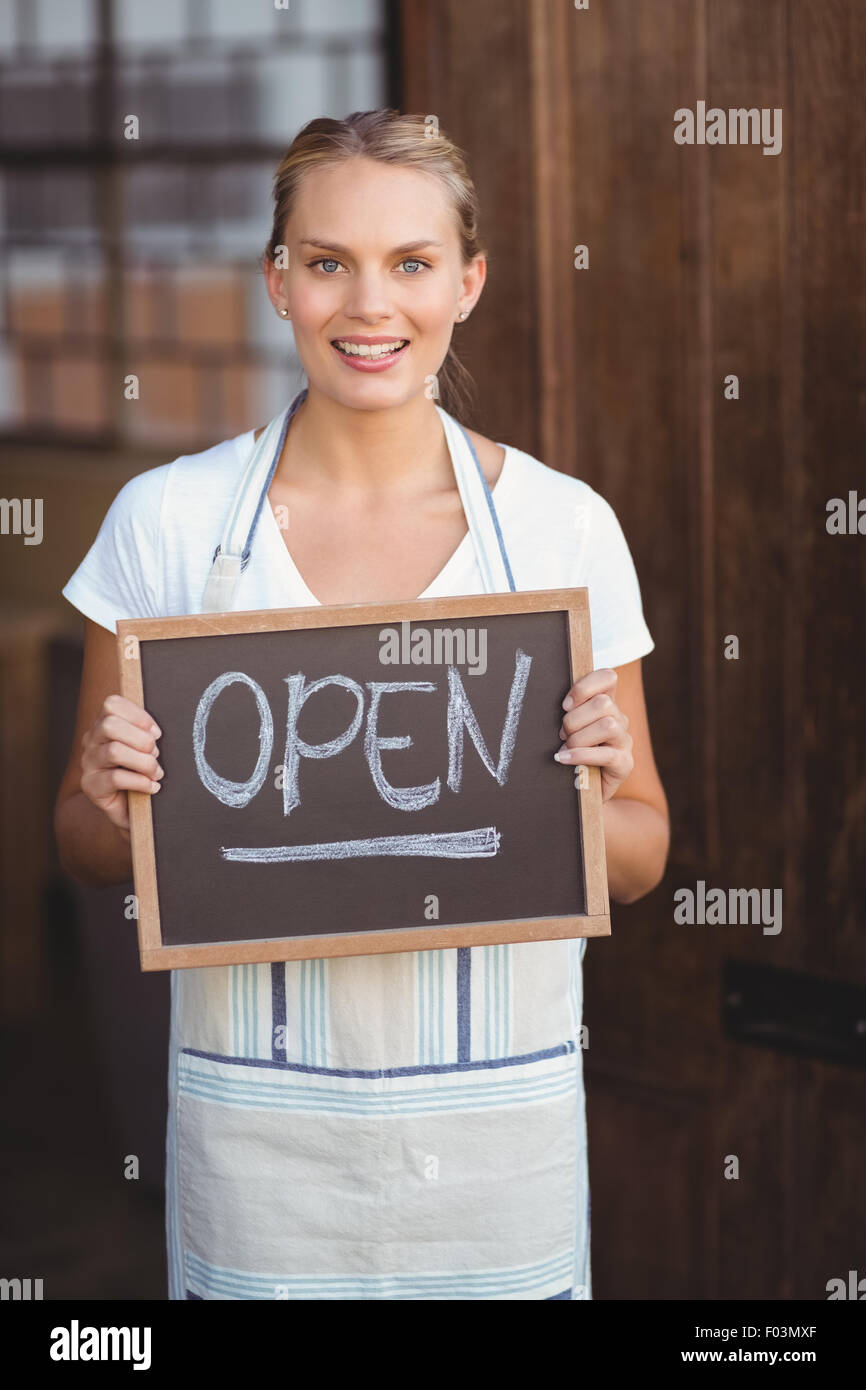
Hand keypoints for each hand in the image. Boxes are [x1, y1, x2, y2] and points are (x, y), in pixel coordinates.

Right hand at [80, 694, 162, 831]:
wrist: (132, 810)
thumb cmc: (142, 773)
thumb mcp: (146, 749)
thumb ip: (147, 734)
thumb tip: (154, 733)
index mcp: (104, 725)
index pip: (112, 704)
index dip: (138, 716)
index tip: (157, 733)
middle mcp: (91, 741)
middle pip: (110, 725)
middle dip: (141, 739)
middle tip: (155, 755)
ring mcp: (88, 763)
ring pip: (114, 751)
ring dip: (143, 762)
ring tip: (156, 773)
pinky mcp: (91, 786)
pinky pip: (115, 778)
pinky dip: (140, 782)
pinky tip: (152, 788)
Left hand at [554, 667, 632, 802]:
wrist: (578, 792)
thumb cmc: (567, 753)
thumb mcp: (565, 727)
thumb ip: (566, 710)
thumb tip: (545, 696)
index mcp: (605, 703)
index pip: (608, 677)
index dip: (586, 686)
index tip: (565, 705)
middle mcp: (619, 719)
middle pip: (603, 703)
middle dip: (575, 719)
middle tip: (562, 735)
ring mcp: (624, 741)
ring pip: (607, 726)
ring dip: (579, 738)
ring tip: (566, 748)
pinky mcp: (624, 764)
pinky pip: (606, 754)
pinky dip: (581, 756)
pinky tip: (563, 759)